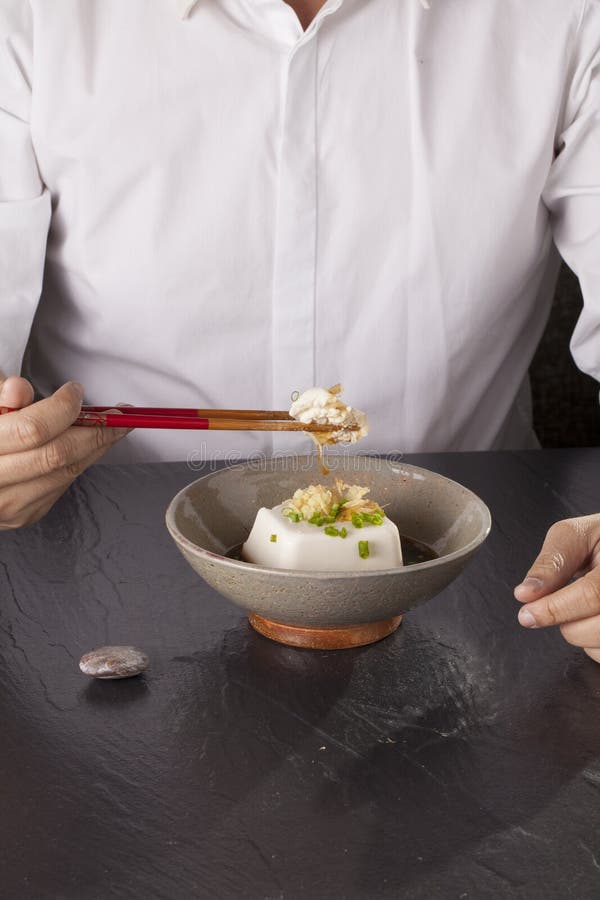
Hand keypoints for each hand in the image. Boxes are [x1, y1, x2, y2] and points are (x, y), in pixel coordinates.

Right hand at [0, 375, 129, 529]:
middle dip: (96, 431)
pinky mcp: (24, 515)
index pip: (32, 429)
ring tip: (111, 427)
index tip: (74, 391)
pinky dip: (80, 462)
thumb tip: (19, 389)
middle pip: (57, 455)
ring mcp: (8, 505)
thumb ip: (0, 395)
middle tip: (117, 414)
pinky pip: (63, 484)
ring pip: (66, 473)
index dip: (61, 408)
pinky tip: (85, 446)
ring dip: (96, 447)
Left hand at [514, 515, 599, 662]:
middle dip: (567, 623)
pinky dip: (593, 644)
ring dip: (581, 634)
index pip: (594, 594)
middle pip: (599, 628)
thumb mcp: (576, 536)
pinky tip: (595, 618)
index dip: (556, 608)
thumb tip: (526, 593)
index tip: (528, 614)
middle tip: (561, 603)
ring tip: (585, 606)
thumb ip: (553, 562)